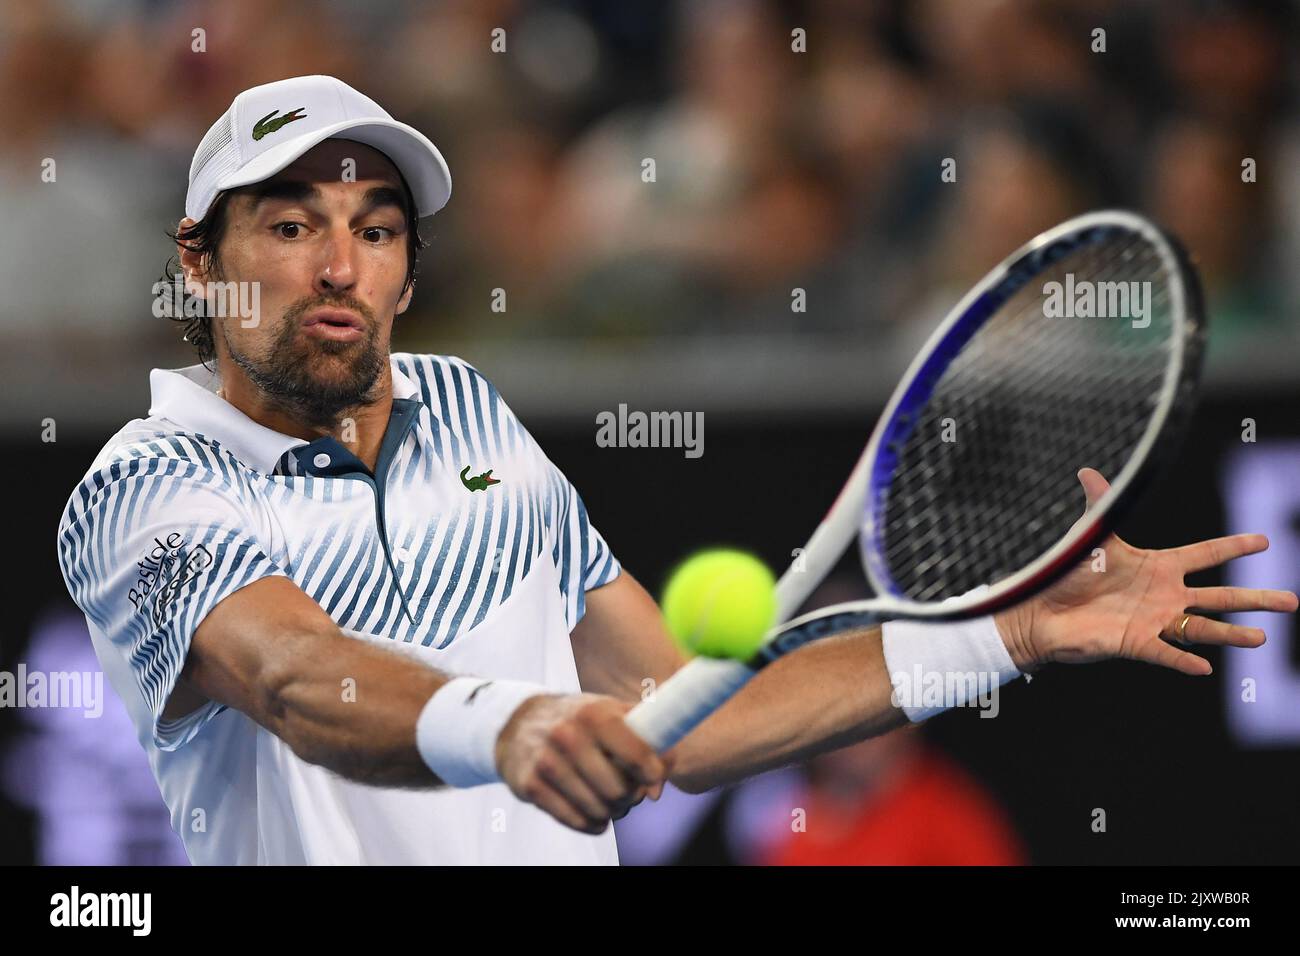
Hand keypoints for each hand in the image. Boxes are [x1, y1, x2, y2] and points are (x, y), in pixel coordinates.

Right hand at [495, 693, 669, 833]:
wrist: (520, 723)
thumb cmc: (580, 720)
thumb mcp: (614, 715)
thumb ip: (649, 743)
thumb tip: (655, 791)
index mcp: (594, 714)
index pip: (637, 755)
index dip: (652, 773)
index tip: (651, 777)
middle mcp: (568, 735)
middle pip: (619, 790)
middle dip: (630, 796)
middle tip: (627, 790)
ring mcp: (546, 761)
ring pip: (599, 810)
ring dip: (611, 811)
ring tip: (609, 799)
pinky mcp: (530, 785)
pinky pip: (576, 821)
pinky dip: (591, 823)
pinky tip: (592, 812)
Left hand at [995, 468, 1298, 674]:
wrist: (1041, 610)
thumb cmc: (1067, 574)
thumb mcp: (1089, 538)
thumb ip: (1099, 506)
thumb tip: (1087, 471)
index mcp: (1158, 567)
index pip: (1205, 555)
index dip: (1233, 547)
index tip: (1266, 540)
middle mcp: (1164, 596)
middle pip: (1219, 597)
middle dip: (1255, 599)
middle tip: (1292, 601)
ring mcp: (1153, 621)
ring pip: (1202, 629)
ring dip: (1231, 634)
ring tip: (1261, 638)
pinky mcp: (1135, 644)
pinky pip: (1165, 654)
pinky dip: (1183, 661)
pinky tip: (1205, 668)